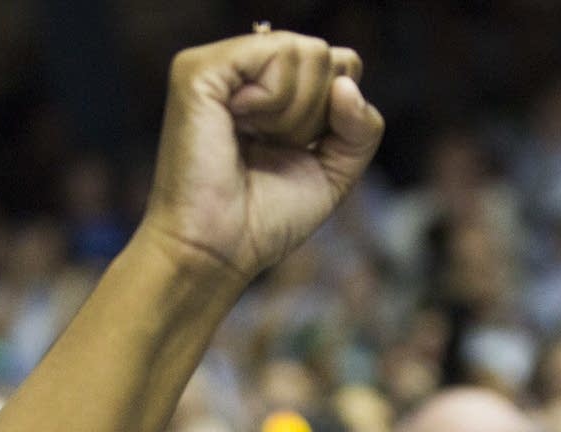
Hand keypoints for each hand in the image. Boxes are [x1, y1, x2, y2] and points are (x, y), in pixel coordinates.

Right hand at [138, 31, 382, 281]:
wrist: (217, 251)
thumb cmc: (264, 219)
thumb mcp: (335, 171)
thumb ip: (361, 126)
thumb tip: (346, 84)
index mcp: (271, 89)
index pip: (339, 65)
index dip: (335, 111)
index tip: (297, 151)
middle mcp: (245, 70)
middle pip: (325, 55)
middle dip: (315, 115)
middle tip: (271, 148)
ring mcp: (219, 67)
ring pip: (306, 51)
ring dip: (295, 113)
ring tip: (254, 140)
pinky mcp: (199, 71)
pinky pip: (274, 54)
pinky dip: (273, 99)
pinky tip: (239, 124)